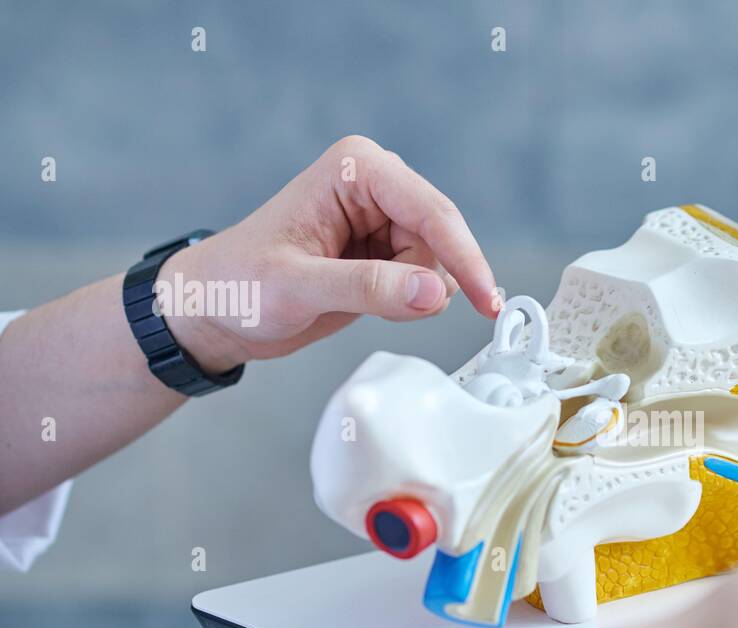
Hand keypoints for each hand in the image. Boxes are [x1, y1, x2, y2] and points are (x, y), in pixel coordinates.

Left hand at [161, 135, 497, 371]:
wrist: (213, 310)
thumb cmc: (238, 285)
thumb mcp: (298, 288)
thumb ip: (370, 288)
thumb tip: (435, 292)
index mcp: (355, 170)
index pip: (433, 212)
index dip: (465, 258)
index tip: (486, 301)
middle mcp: (376, 186)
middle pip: (442, 239)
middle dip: (423, 281)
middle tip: (377, 306)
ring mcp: (384, 219)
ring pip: (439, 265)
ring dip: (411, 294)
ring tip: (350, 298)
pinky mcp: (386, 252)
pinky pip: (426, 281)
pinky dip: (407, 302)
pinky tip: (365, 302)